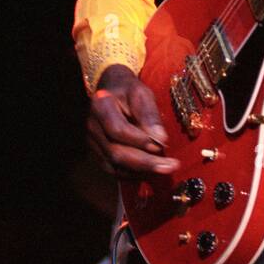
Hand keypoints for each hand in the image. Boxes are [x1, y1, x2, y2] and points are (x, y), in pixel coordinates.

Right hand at [88, 64, 179, 180]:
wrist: (112, 89)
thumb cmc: (129, 90)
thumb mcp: (142, 93)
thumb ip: (150, 115)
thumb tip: (160, 140)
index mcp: (100, 105)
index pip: (118, 130)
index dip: (139, 140)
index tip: (161, 144)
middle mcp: (92, 126)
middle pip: (115, 152)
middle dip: (145, 162)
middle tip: (171, 166)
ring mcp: (92, 141)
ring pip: (114, 165)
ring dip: (141, 171)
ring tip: (165, 169)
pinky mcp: (97, 153)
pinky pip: (113, 170)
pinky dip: (132, 174)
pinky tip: (150, 171)